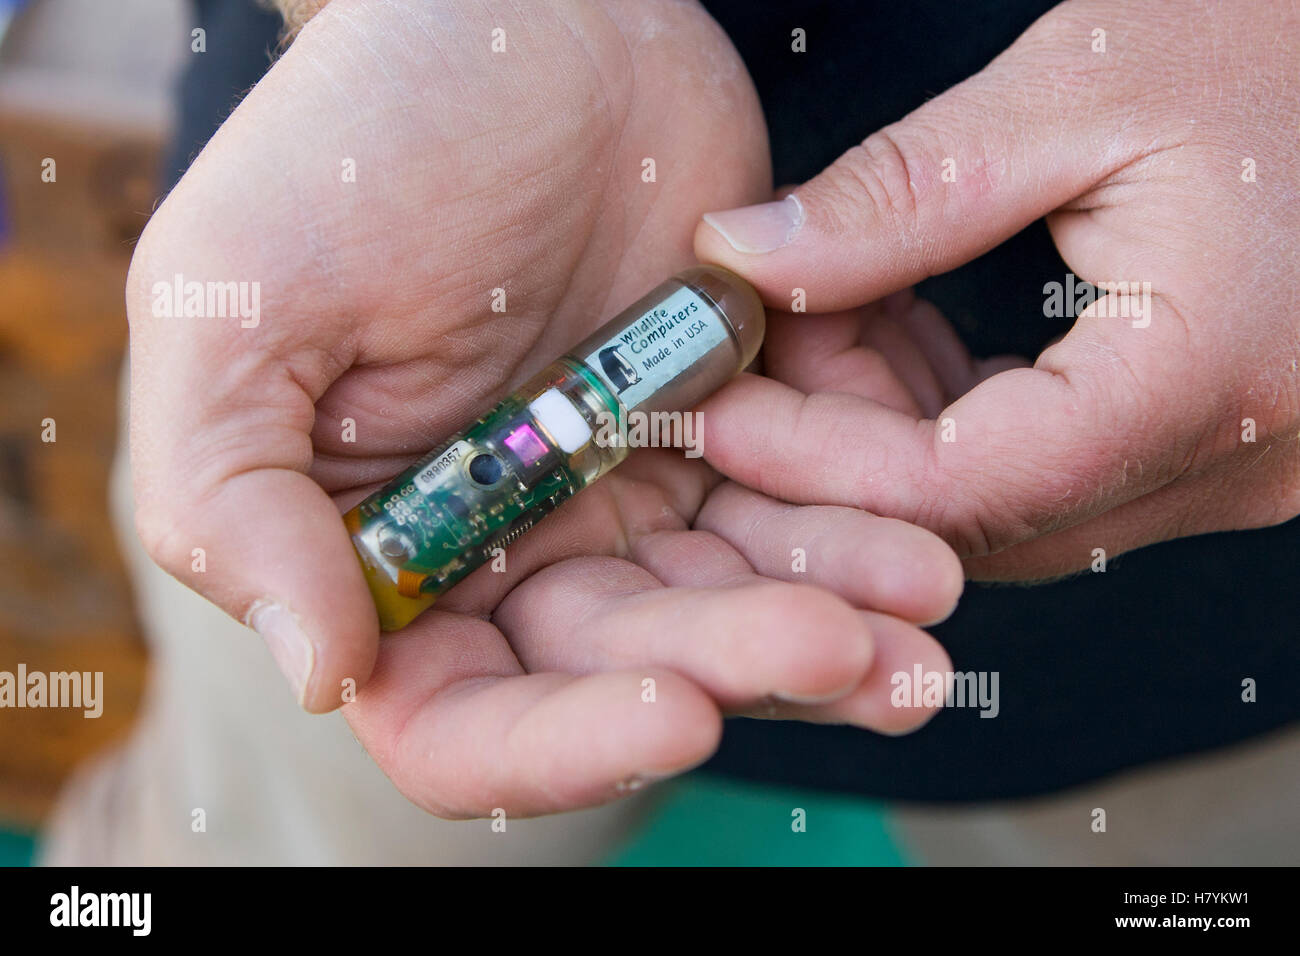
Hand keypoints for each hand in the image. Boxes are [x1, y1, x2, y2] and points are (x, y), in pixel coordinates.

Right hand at [126, 0, 958, 816]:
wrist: (529, 14)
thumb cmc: (362, 143)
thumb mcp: (239, 308)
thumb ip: (235, 504)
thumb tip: (322, 676)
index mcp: (386, 547)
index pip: (455, 721)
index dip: (560, 749)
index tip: (676, 711)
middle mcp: (507, 544)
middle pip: (623, 671)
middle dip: (737, 668)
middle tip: (847, 644)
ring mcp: (623, 490)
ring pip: (730, 610)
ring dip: (829, 626)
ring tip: (918, 613)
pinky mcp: (724, 429)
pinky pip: (800, 510)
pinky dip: (860, 533)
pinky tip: (924, 541)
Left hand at [695, 0, 1299, 579]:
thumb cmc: (1281, 38)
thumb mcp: (1077, 91)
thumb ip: (898, 197)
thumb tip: (741, 258)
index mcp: (1205, 380)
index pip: (961, 488)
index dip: (813, 463)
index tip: (712, 411)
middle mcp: (1237, 463)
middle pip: (975, 522)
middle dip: (837, 456)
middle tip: (756, 357)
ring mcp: (1240, 470)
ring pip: (1008, 513)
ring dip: (892, 442)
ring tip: (827, 326)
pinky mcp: (1224, 449)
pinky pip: (1054, 478)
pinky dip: (961, 428)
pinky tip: (910, 340)